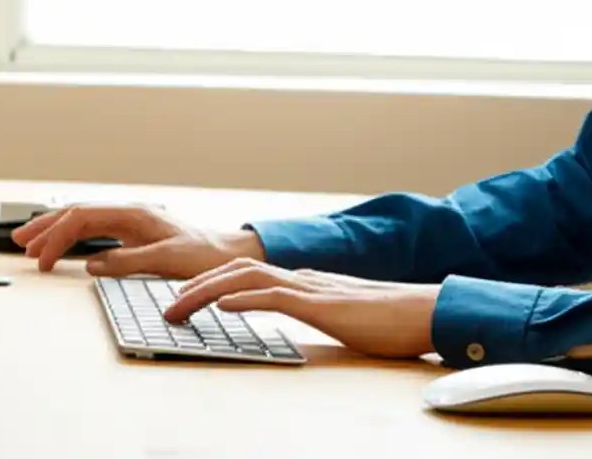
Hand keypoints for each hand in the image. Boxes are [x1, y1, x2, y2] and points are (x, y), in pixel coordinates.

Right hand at [11, 203, 265, 276]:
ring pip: (83, 220)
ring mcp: (131, 221)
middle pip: (76, 213)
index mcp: (134, 213)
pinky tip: (62, 245)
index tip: (42, 259)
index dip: (56, 237)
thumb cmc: (204, 255)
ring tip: (30, 244)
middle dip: (45, 226)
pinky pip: (95, 230)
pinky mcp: (134, 233)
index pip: (83, 218)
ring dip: (55, 230)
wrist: (227, 254)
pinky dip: (73, 236)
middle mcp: (129, 212)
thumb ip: (128, 260)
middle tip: (18, 242)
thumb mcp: (166, 259)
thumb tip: (93, 264)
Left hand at [164, 258, 439, 358]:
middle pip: (235, 270)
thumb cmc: (389, 321)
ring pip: (246, 278)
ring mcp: (310, 288)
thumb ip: (316, 307)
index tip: (183, 297)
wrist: (425, 312)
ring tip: (178, 306)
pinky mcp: (321, 305)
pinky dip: (244, 298)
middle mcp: (301, 278)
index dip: (210, 283)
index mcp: (304, 282)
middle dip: (195, 285)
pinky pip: (275, 296)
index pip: (246, 274)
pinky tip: (223, 307)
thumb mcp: (340, 314)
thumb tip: (295, 308)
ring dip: (206, 292)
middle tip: (166, 304)